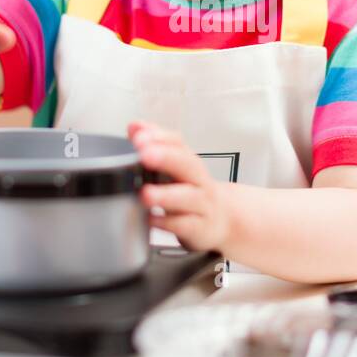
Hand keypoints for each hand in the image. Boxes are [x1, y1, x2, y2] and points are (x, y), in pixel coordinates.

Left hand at [129, 121, 229, 251]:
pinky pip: (185, 225)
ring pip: (187, 197)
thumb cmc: (192, 191)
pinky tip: (152, 220)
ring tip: (145, 194)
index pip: (178, 143)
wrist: (222, 219)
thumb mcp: (176, 167)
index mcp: (188, 162)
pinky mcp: (200, 229)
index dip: (160, 137)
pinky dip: (168, 223)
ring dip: (165, 195)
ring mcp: (202, 205)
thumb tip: (134, 126)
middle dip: (167, 158)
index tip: (138, 136)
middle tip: (145, 154)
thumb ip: (155, 145)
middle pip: (188, 165)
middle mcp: (198, 180)